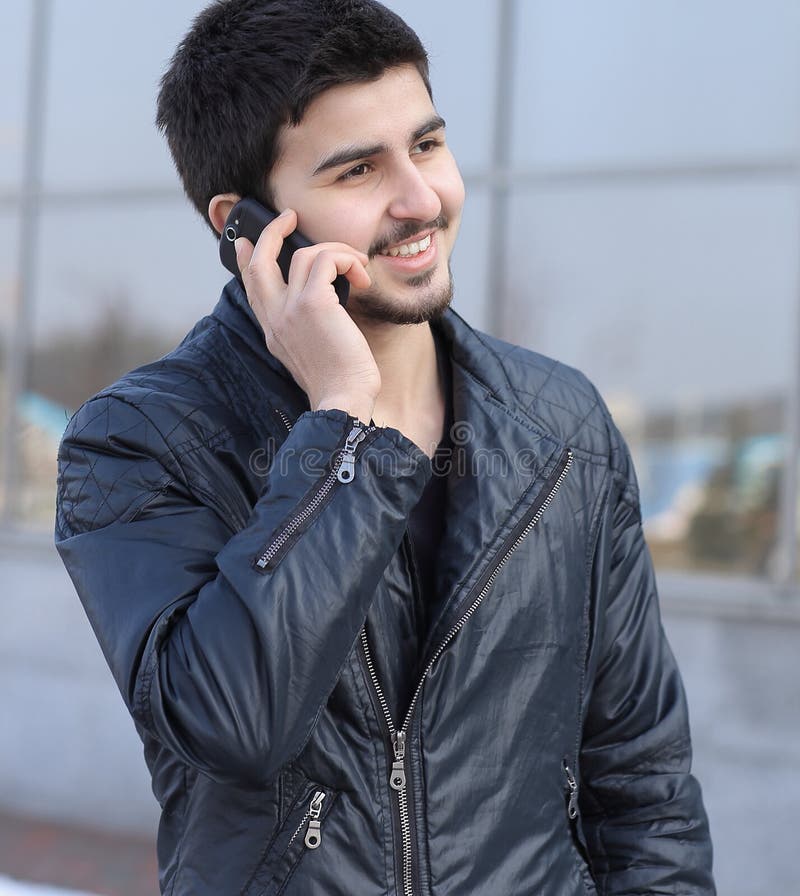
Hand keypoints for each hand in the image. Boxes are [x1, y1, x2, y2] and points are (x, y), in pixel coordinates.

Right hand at [235, 209, 379, 421]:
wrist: (341, 401)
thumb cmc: (338, 383)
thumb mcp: (311, 353)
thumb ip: (307, 327)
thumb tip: (328, 301)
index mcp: (273, 329)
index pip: (250, 285)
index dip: (246, 258)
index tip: (246, 242)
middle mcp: (274, 316)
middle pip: (259, 259)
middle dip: (273, 232)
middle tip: (289, 217)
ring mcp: (289, 307)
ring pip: (304, 253)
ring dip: (337, 252)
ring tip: (358, 268)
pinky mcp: (312, 302)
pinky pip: (328, 259)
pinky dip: (348, 261)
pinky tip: (363, 281)